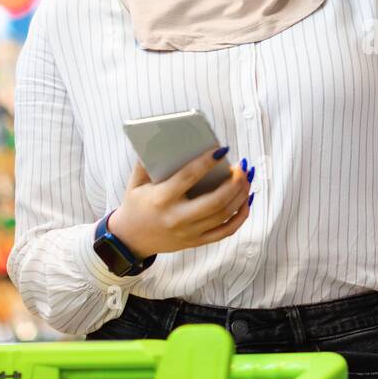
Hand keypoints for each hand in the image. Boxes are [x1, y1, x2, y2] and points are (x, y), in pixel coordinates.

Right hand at [108, 150, 251, 257]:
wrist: (131, 240)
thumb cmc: (136, 205)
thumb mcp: (135, 182)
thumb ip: (146, 161)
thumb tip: (161, 136)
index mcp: (161, 199)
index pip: (188, 178)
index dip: (207, 162)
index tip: (222, 149)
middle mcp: (177, 218)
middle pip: (216, 202)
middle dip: (235, 183)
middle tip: (242, 167)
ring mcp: (189, 233)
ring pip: (225, 215)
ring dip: (241, 195)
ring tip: (247, 178)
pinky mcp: (197, 241)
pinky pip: (226, 231)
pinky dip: (241, 215)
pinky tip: (246, 199)